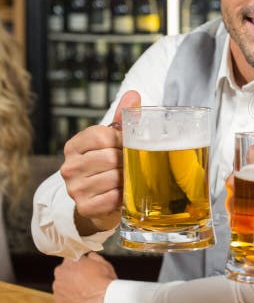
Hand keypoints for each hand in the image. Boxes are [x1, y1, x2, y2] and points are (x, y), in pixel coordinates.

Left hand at [53, 252, 117, 302]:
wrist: (102, 299)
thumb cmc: (103, 279)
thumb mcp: (103, 262)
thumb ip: (93, 256)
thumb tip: (90, 256)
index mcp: (70, 260)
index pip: (71, 258)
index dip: (79, 262)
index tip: (84, 266)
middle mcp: (60, 272)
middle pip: (64, 271)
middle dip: (72, 273)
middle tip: (84, 278)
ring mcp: (58, 287)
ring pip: (62, 284)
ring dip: (69, 285)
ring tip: (82, 290)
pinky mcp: (58, 300)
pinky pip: (62, 297)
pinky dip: (68, 297)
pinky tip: (78, 298)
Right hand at [61, 90, 140, 234]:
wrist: (103, 201)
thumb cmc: (110, 164)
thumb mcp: (114, 139)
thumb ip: (124, 117)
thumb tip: (133, 95)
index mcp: (74, 145)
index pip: (102, 135)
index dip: (122, 141)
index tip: (126, 146)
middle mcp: (69, 166)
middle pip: (110, 157)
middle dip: (128, 161)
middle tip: (131, 165)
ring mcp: (74, 188)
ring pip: (113, 177)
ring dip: (127, 179)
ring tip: (128, 179)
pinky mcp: (84, 207)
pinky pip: (113, 197)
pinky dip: (124, 196)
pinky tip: (123, 194)